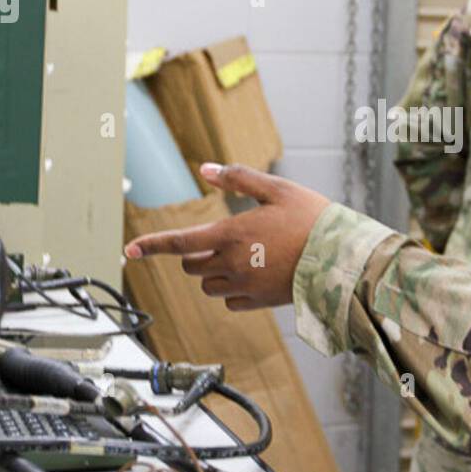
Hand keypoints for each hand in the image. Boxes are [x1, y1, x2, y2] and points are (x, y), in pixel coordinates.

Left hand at [123, 163, 331, 309]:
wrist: (341, 258)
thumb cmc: (311, 218)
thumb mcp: (276, 188)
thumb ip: (237, 178)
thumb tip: (205, 169)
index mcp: (231, 234)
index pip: (179, 242)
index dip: (151, 245)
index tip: (129, 250)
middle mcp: (232, 264)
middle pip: (191, 264)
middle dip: (194, 253)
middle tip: (218, 240)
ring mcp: (245, 286)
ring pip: (207, 285)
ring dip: (212, 271)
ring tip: (241, 256)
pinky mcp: (259, 302)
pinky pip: (229, 300)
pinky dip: (231, 289)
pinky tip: (252, 275)